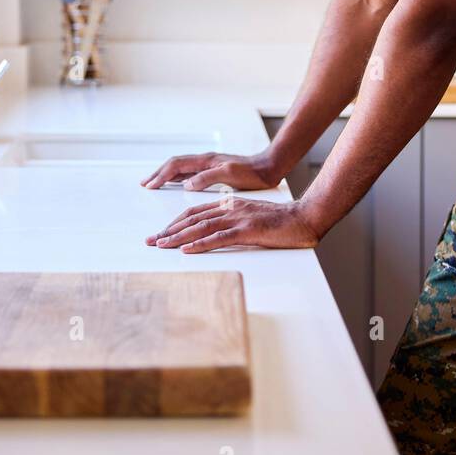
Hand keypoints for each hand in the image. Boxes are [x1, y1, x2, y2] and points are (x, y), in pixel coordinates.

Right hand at [140, 149, 280, 191]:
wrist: (268, 167)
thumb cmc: (252, 173)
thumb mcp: (230, 175)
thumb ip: (207, 178)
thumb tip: (187, 184)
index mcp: (206, 161)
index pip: (176, 166)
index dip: (161, 175)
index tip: (149, 185)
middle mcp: (205, 161)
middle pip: (175, 165)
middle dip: (158, 173)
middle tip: (144, 183)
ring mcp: (209, 165)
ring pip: (181, 168)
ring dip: (166, 175)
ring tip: (155, 182)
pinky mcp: (214, 171)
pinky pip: (189, 173)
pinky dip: (178, 178)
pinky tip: (177, 184)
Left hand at [145, 196, 321, 252]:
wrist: (304, 218)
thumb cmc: (282, 222)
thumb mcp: (252, 217)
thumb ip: (234, 221)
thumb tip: (217, 233)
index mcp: (230, 204)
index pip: (195, 212)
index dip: (176, 223)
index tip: (161, 233)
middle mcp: (230, 208)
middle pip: (192, 219)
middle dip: (169, 231)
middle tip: (151, 241)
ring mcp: (238, 218)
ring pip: (201, 227)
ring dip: (178, 237)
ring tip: (161, 245)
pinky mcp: (247, 230)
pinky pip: (219, 237)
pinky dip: (200, 244)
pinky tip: (187, 249)